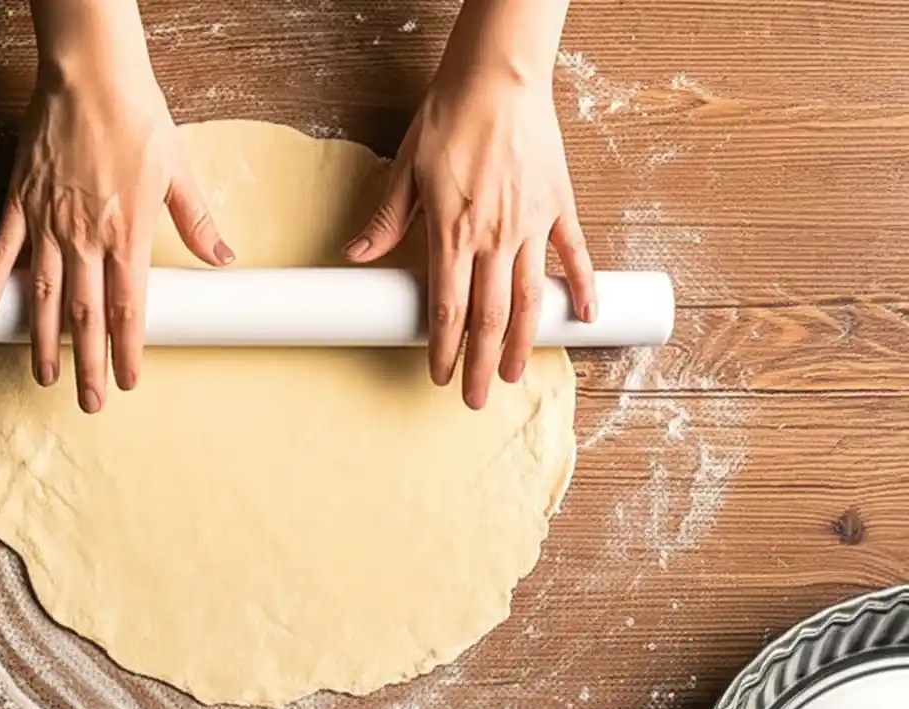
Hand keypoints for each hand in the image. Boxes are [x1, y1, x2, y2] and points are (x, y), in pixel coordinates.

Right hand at [0, 1, 233, 413]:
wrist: (91, 75)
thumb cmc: (139, 119)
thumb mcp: (179, 172)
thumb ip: (197, 223)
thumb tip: (224, 259)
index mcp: (129, 235)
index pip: (129, 309)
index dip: (127, 351)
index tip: (126, 382)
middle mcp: (86, 237)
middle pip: (87, 315)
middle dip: (88, 363)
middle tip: (87, 402)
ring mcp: (49, 221)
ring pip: (46, 295)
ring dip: (45, 340)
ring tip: (45, 375)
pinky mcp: (21, 199)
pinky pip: (4, 249)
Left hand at [345, 0, 594, 409]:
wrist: (498, 78)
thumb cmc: (448, 119)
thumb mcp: (405, 169)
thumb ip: (385, 220)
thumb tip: (355, 256)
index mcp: (452, 231)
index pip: (448, 308)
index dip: (445, 349)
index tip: (441, 377)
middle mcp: (494, 236)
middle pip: (489, 316)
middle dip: (482, 363)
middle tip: (477, 399)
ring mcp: (531, 223)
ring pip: (530, 297)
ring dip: (524, 341)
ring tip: (516, 374)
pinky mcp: (559, 205)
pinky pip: (574, 255)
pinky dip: (582, 288)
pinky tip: (585, 318)